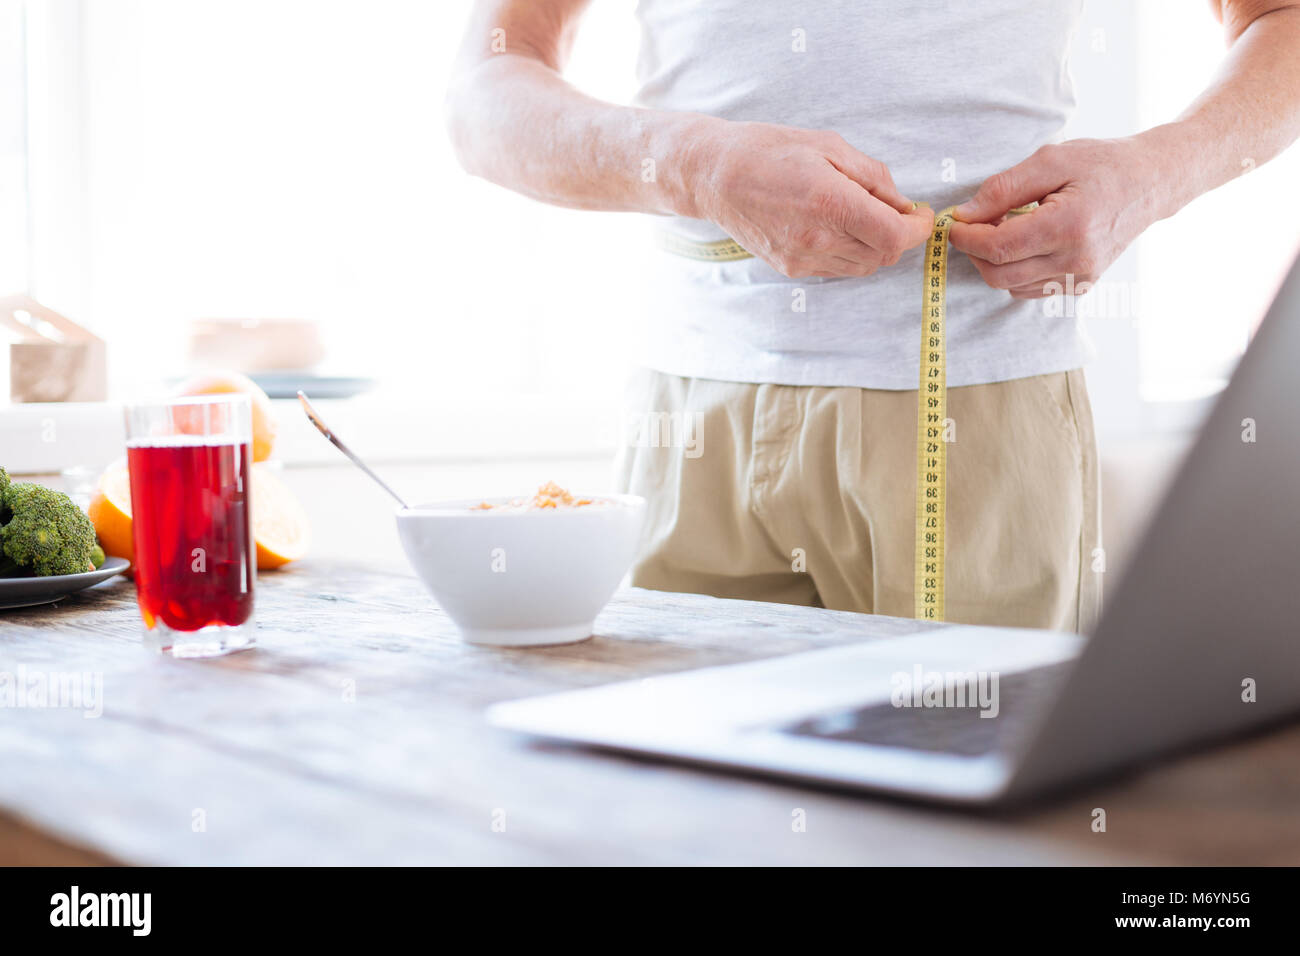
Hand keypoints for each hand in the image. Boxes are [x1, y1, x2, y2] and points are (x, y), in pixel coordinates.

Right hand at [692, 121, 933, 277]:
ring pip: (862, 266)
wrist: (716, 177)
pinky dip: (848, 251)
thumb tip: (901, 203)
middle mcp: (817, 239)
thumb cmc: (770, 151)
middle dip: (897, 235)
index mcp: (831, 203)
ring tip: (860, 215)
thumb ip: (873, 177)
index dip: (917, 229)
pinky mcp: (791, 267)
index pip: (894, 236)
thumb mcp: (829, 146)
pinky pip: (837, 268)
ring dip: (873, 245)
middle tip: (891, 209)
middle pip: (883, 254)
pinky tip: (835, 227)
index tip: (921, 215)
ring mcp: (802, 258)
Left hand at [948, 138, 1159, 297]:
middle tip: (974, 226)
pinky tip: (1024, 243)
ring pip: (1010, 285)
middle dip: (975, 252)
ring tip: (1004, 228)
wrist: (1150, 183)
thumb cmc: (1101, 164)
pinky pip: (1028, 288)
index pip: (1000, 247)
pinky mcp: (1080, 286)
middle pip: (999, 274)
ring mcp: (1080, 277)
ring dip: (994, 261)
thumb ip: (1003, 188)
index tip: (955, 224)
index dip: (967, 238)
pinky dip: (1014, 270)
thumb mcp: (1051, 161)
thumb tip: (965, 214)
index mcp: (1070, 225)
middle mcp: (1077, 259)